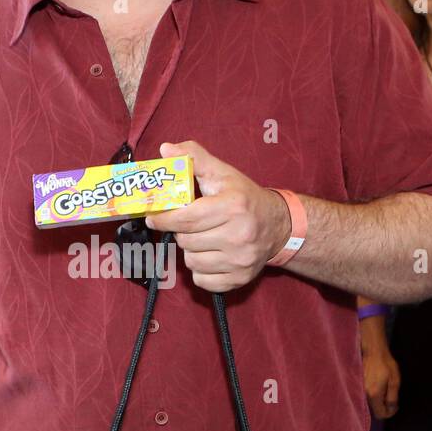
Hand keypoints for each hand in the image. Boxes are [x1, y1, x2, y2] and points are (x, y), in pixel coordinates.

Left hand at [145, 141, 290, 291]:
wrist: (278, 225)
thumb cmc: (244, 197)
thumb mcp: (222, 173)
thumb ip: (194, 158)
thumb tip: (166, 150)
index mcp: (233, 206)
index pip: (186, 218)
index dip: (163, 218)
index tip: (153, 217)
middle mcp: (239, 235)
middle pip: (186, 241)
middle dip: (181, 232)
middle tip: (187, 224)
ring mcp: (240, 260)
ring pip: (191, 262)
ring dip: (190, 251)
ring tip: (202, 238)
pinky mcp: (240, 278)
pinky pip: (202, 280)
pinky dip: (200, 270)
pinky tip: (210, 255)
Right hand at [361, 344, 400, 418]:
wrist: (373, 352)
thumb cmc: (386, 365)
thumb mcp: (395, 381)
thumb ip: (392, 397)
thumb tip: (391, 409)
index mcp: (374, 395)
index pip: (380, 414)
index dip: (390, 413)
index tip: (395, 405)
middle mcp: (364, 395)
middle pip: (374, 410)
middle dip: (384, 407)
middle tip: (391, 396)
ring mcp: (360, 390)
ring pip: (370, 403)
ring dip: (379, 400)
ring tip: (385, 389)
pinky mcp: (358, 385)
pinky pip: (367, 396)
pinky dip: (374, 395)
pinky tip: (378, 386)